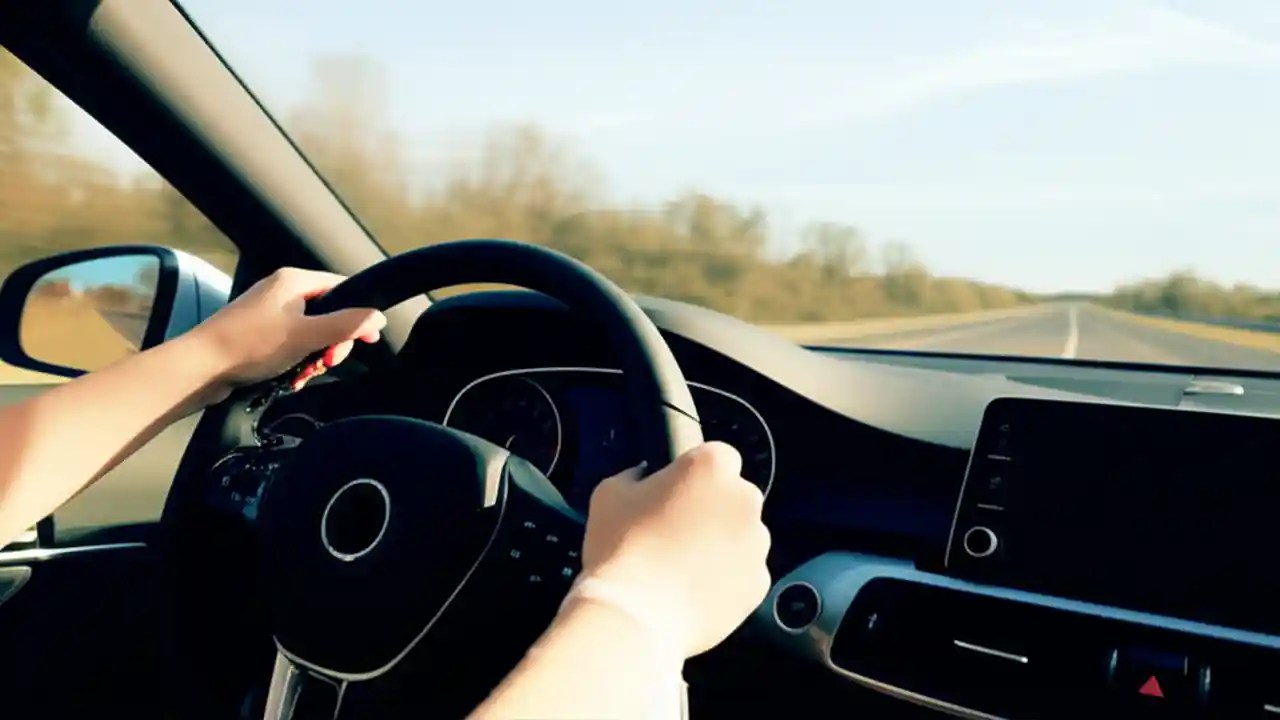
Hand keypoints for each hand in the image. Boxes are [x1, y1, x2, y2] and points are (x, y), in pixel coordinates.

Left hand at [186, 268, 385, 392]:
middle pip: (328, 313)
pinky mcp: (258, 332)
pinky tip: (290, 377)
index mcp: (294, 281)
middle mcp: (282, 290)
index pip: (343, 288)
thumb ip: (347, 325)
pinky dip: (297, 360)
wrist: (200, 367)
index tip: (363, 343)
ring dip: (314, 357)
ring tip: (302, 375)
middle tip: (325, 364)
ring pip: (311, 332)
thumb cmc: (252, 345)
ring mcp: (268, 312)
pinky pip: (292, 342)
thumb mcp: (307, 335)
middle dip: (332, 343)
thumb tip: (379, 318)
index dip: (358, 315)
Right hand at [575, 442, 770, 658]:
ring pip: (741, 536)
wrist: (635, 617)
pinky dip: (726, 579)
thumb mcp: (610, 493)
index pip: (714, 457)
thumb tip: (645, 479)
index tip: (672, 494)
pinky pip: (744, 572)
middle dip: (710, 509)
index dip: (691, 476)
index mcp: (712, 466)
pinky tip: (693, 590)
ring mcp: (757, 544)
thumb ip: (636, 476)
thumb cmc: (620, 547)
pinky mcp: (760, 583)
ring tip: (682, 567)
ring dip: (721, 544)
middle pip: (732, 496)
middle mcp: (744, 499)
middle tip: (674, 532)